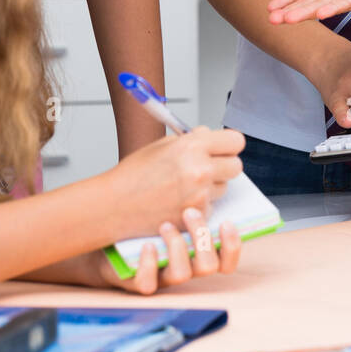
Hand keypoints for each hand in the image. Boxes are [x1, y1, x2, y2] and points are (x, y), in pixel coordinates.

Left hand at [84, 208, 242, 295]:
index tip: (227, 221)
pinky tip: (146, 245)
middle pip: (209, 266)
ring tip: (164, 224)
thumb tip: (213, 168)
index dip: (232, 246)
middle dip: (202, 239)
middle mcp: (185, 266)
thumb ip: (194, 194)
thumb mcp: (172, 203)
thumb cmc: (144, 215)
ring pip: (182, 274)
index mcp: (198, 251)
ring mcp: (161, 276)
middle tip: (189, 211)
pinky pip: (147, 283)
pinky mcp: (138, 281)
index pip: (226, 260)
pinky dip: (149, 264)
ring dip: (176, 247)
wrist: (108, 234)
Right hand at [105, 127, 243, 239]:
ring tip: (185, 186)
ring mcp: (199, 195)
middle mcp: (200, 170)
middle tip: (207, 167)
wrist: (114, 205)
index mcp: (192, 146)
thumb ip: (192, 139)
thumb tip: (210, 135)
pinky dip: (200, 205)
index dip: (229, 145)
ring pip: (224, 188)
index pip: (236, 141)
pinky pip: (210, 207)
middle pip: (236, 166)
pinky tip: (179, 201)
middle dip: (224, 165)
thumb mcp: (163, 145)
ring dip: (211, 186)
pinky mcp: (195, 216)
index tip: (223, 148)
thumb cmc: (134, 174)